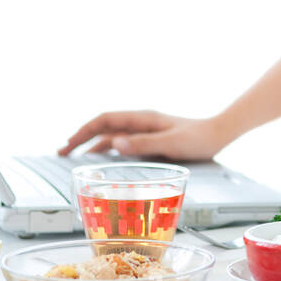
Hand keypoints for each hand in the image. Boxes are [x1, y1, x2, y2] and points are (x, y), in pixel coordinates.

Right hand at [57, 110, 228, 162]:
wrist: (219, 132)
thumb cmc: (198, 138)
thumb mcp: (171, 143)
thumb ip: (144, 144)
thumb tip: (114, 144)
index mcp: (142, 119)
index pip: (104, 121)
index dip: (83, 132)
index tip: (67, 145)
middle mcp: (140, 122)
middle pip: (103, 127)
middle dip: (81, 138)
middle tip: (61, 153)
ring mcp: (145, 130)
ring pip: (111, 135)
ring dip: (92, 145)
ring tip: (74, 158)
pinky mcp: (151, 139)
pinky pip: (122, 143)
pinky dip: (107, 149)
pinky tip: (103, 161)